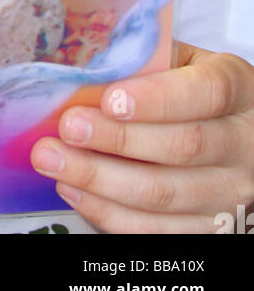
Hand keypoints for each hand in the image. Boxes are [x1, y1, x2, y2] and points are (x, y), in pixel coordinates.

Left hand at [29, 43, 253, 232]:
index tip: (110, 99)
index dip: (157, 99)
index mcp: (238, 90)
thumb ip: (147, 61)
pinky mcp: (208, 227)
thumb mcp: (185, 62)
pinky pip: (155, 229)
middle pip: (181, 147)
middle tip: (69, 128)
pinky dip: (108, 212)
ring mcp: (230, 192)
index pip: (205, 93)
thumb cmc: (196, 91)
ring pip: (163, 195)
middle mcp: (242, 144)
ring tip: (55, 160)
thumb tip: (86, 70)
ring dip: (100, 179)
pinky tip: (73, 189)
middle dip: (116, 139)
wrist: (235, 137)